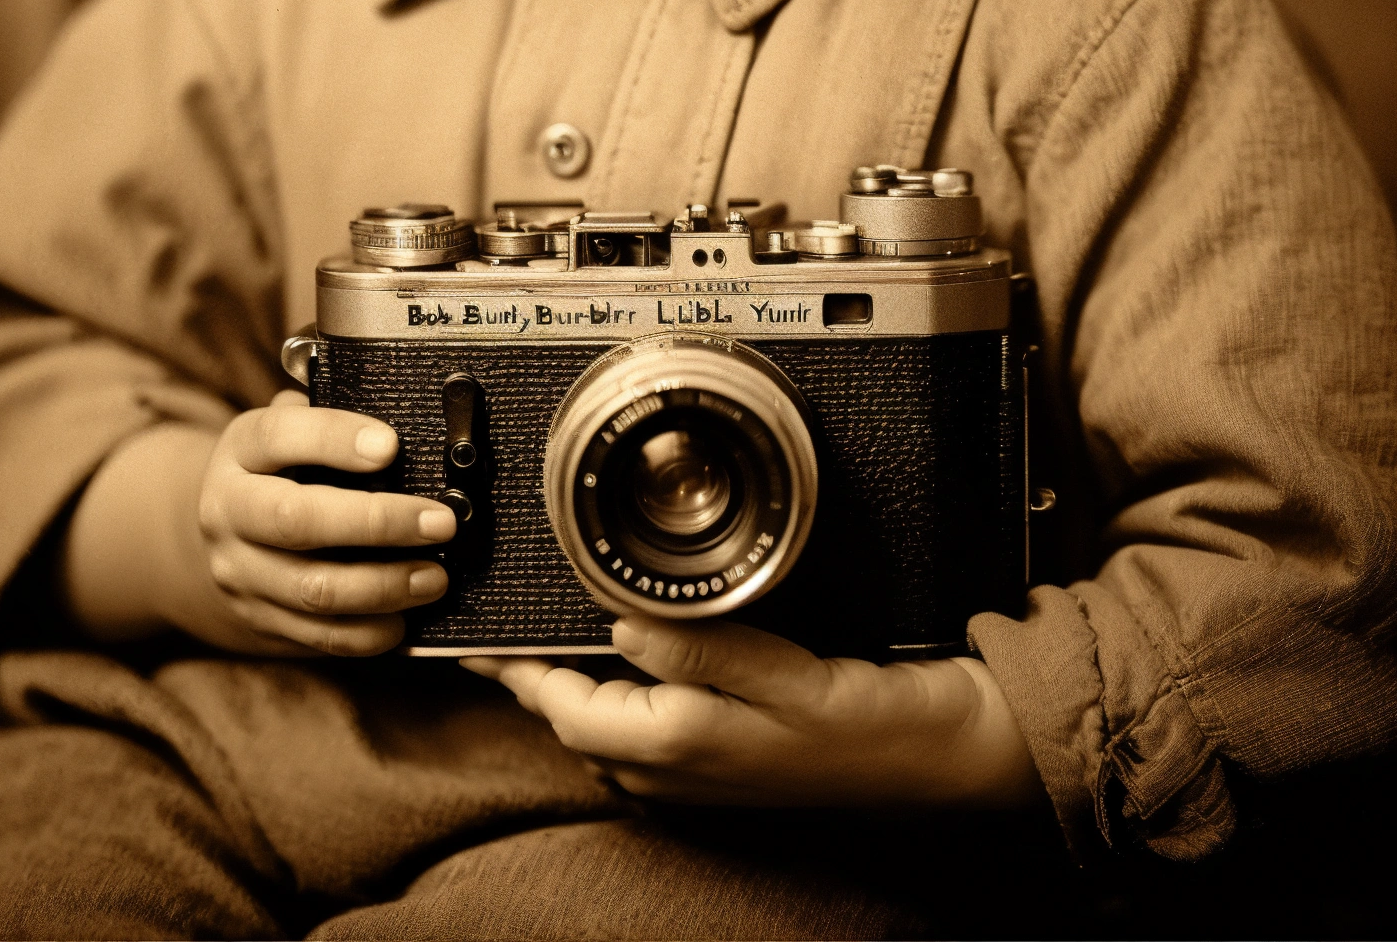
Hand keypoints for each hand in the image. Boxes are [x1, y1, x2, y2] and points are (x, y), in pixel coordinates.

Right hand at [62, 392, 455, 656]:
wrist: (219, 535)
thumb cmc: (281, 468)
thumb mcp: (289, 431)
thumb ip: (329, 417)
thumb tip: (404, 418)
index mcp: (240, 450)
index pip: (280, 435)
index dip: (335, 438)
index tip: (392, 445)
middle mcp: (228, 511)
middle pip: (297, 520)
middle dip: (377, 523)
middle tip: (441, 523)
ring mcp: (239, 573)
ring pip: (313, 589)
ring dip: (383, 586)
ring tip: (436, 577)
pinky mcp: (258, 621)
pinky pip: (317, 636)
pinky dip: (367, 632)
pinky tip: (405, 618)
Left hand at [463, 618, 1043, 809]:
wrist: (923, 754)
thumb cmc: (857, 717)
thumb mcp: (777, 671)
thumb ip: (693, 646)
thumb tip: (615, 619)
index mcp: (678, 743)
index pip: (562, 708)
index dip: (513, 673)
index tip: (473, 642)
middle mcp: (675, 771)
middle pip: (572, 723)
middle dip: (533, 681)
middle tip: (500, 630)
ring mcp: (695, 775)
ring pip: (602, 733)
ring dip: (569, 693)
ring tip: (543, 641)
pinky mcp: (716, 766)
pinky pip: (640, 737)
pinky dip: (612, 703)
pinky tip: (621, 665)